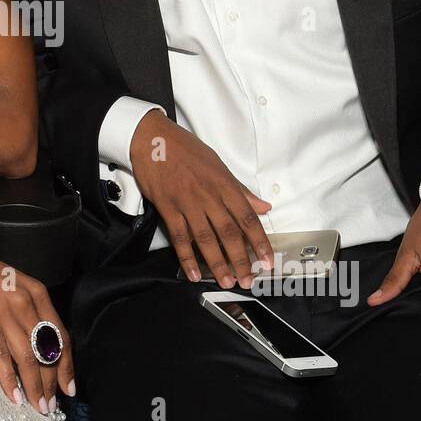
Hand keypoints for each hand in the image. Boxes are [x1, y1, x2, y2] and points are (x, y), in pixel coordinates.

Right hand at [0, 229, 73, 413]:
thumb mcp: (10, 284)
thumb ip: (25, 308)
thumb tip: (35, 344)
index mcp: (36, 292)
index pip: (61, 336)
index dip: (66, 365)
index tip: (68, 388)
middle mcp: (25, 301)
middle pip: (46, 350)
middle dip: (51, 383)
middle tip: (50, 406)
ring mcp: (4, 310)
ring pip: (27, 356)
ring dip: (34, 386)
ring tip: (37, 407)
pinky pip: (0, 355)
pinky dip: (9, 379)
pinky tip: (13, 395)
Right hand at [129, 110, 273, 287]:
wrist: (153, 139)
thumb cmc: (186, 149)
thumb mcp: (218, 164)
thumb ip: (240, 189)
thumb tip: (263, 207)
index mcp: (224, 184)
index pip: (247, 217)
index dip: (259, 241)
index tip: (268, 260)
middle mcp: (208, 195)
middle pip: (228, 232)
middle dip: (241, 259)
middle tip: (248, 279)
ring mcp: (187, 202)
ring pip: (205, 238)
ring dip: (218, 263)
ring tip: (227, 281)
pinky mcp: (167, 207)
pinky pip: (179, 237)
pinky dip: (187, 257)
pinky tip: (194, 273)